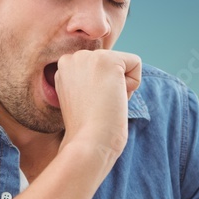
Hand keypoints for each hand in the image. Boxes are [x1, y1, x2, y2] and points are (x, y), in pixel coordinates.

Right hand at [54, 49, 141, 163]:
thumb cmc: (86, 130)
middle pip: (111, 63)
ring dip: (121, 86)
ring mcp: (87, 57)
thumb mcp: (79, 98)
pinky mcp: (107, 59)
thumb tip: (106, 76)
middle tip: (97, 106)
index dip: (100, 90)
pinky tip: (115, 97)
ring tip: (104, 102)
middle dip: (111, 85)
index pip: (97, 68)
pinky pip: (135, 63)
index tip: (88, 106)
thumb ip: (86, 81)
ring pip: (123, 63)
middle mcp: (71, 58)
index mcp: (62, 68)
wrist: (88, 141)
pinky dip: (133, 84)